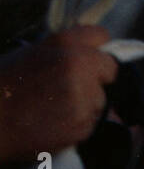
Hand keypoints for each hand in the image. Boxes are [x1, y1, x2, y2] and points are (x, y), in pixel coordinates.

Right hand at [0, 27, 117, 162]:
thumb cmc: (2, 85)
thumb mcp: (33, 50)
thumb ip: (70, 44)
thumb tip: (97, 46)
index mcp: (67, 46)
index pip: (103, 41)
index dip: (95, 54)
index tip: (87, 63)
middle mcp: (79, 69)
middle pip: (107, 73)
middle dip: (92, 80)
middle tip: (64, 90)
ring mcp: (82, 100)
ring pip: (100, 100)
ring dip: (86, 104)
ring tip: (53, 108)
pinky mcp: (80, 127)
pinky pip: (91, 123)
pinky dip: (76, 125)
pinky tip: (52, 123)